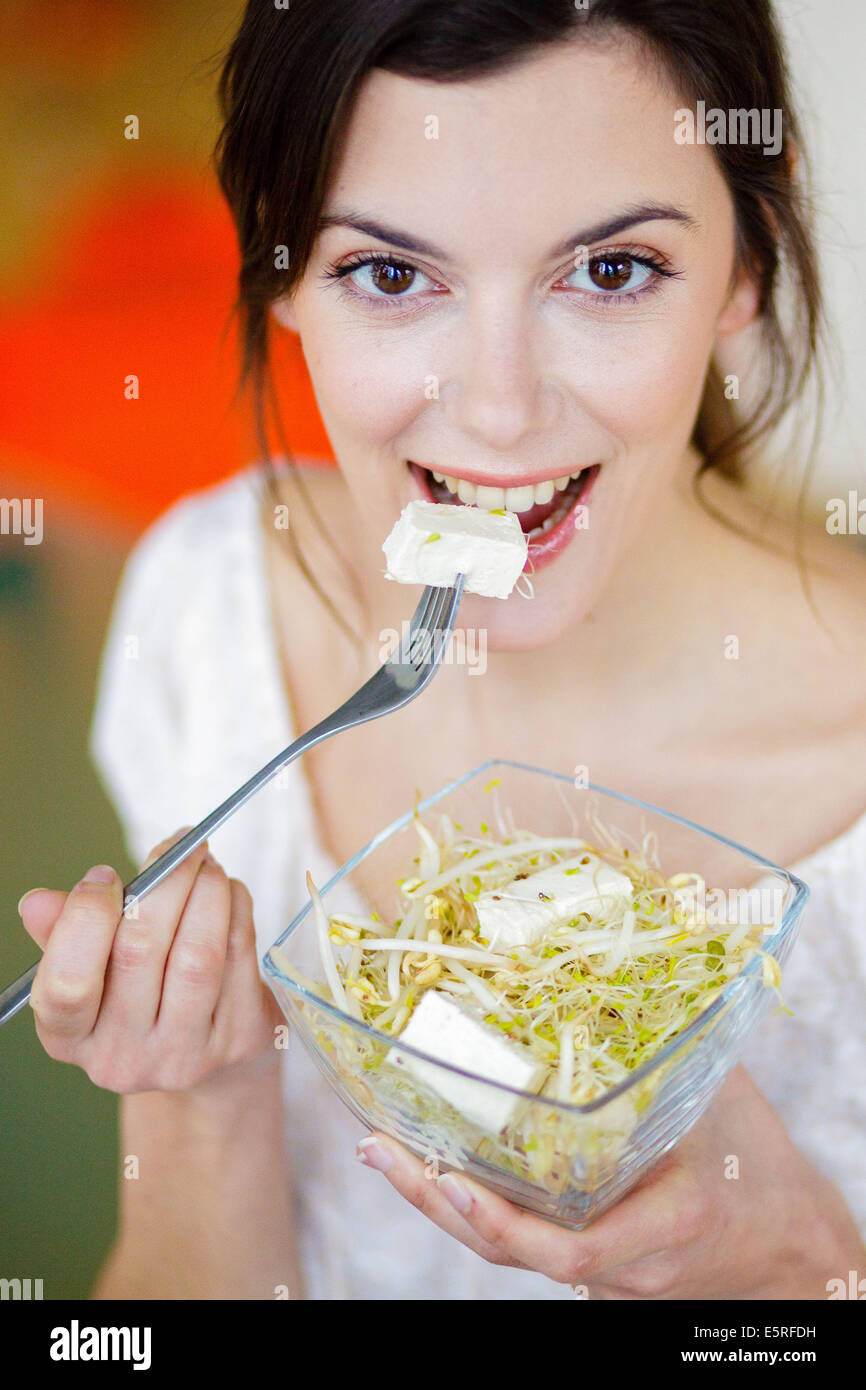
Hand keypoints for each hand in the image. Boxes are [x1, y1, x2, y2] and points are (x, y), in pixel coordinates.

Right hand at [19, 829, 283, 1095]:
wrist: (209, 1048)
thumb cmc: (140, 992)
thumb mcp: (94, 970)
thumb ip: (66, 934)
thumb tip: (37, 902)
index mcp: (70, 1037)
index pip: (68, 985)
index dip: (87, 919)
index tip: (106, 875)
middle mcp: (122, 1056)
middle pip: (140, 952)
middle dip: (164, 882)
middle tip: (180, 845)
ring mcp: (183, 1056)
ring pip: (197, 954)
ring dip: (206, 890)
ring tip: (206, 860)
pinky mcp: (238, 1040)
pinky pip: (238, 956)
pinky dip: (236, 909)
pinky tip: (229, 891)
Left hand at [355, 1064, 865, 1297]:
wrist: (783, 1243)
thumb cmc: (758, 1163)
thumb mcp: (727, 1099)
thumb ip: (685, 1038)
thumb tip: (667, 941)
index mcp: (665, 1219)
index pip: (577, 1246)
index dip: (510, 1224)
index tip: (455, 1180)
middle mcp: (623, 1257)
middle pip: (514, 1251)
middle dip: (438, 1206)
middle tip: (379, 1150)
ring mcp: (600, 1265)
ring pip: (508, 1249)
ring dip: (440, 1203)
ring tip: (382, 1148)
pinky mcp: (585, 1256)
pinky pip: (523, 1235)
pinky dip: (475, 1201)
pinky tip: (431, 1158)